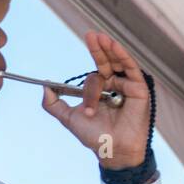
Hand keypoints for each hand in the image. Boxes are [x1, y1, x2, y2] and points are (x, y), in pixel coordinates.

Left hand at [42, 32, 151, 169]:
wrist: (111, 149)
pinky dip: (123, 57)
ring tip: (101, 38)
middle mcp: (116, 86)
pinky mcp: (139, 90)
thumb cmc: (94, 136)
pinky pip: (131, 70)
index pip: (95, 73)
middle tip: (90, 34)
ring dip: (110, 50)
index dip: (92, 65)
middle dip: (99, 48)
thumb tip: (44, 87)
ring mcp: (128, 87)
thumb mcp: (69, 118)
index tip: (85, 44)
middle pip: (107, 63)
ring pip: (117, 65)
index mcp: (102, 91)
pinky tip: (114, 47)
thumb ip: (54, 104)